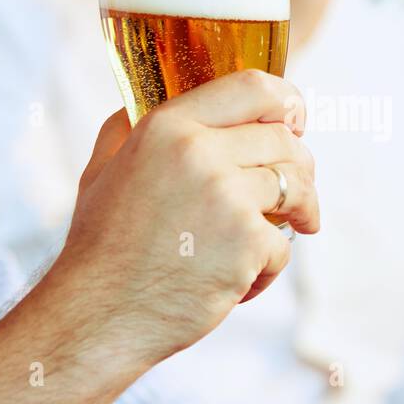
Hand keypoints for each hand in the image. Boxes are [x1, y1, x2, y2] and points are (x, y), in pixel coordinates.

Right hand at [52, 70, 317, 366]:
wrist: (98, 316)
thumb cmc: (100, 247)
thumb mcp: (102, 169)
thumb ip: (129, 126)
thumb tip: (154, 95)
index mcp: (166, 126)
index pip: (252, 88)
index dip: (286, 100)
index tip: (297, 119)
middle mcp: (198, 153)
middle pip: (283, 141)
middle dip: (301, 165)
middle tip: (300, 190)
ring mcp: (226, 197)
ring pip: (296, 187)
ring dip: (304, 210)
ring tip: (299, 227)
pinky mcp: (246, 242)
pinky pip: (285, 244)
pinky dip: (270, 267)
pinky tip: (239, 283)